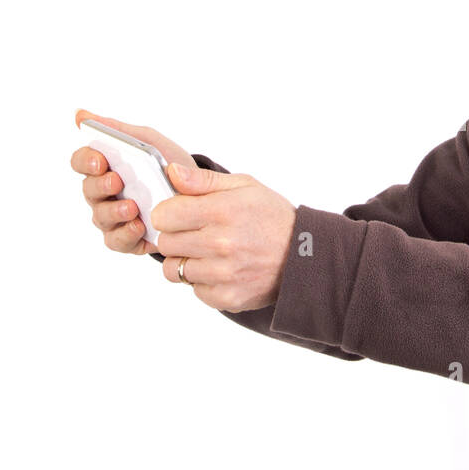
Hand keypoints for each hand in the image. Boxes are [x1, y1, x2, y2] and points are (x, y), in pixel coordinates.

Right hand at [70, 108, 199, 255]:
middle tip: (117, 181)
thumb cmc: (166, 164)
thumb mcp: (147, 141)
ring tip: (132, 207)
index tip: (101, 159)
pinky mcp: (127, 239)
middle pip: (88, 190)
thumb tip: (80, 115)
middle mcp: (102, 194)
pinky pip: (117, 240)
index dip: (86, 161)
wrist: (198, 192)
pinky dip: (126, 234)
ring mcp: (113, 218)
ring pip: (100, 217)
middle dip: (101, 185)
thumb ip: (117, 129)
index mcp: (103, 167)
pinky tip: (139, 227)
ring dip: (114, 212)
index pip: (81, 162)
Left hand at [153, 162, 297, 312]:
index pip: (163, 215)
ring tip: (208, 253)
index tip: (182, 214)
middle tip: (199, 233)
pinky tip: (220, 270)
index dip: (170, 212)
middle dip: (177, 236)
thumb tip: (171, 172)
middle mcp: (220, 244)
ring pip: (173, 269)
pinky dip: (202, 281)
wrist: (305, 255)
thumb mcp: (244, 186)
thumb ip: (203, 180)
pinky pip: (194, 289)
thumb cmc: (273, 218)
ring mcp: (223, 274)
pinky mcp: (227, 296)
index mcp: (221, 211)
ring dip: (186, 261)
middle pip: (165, 243)